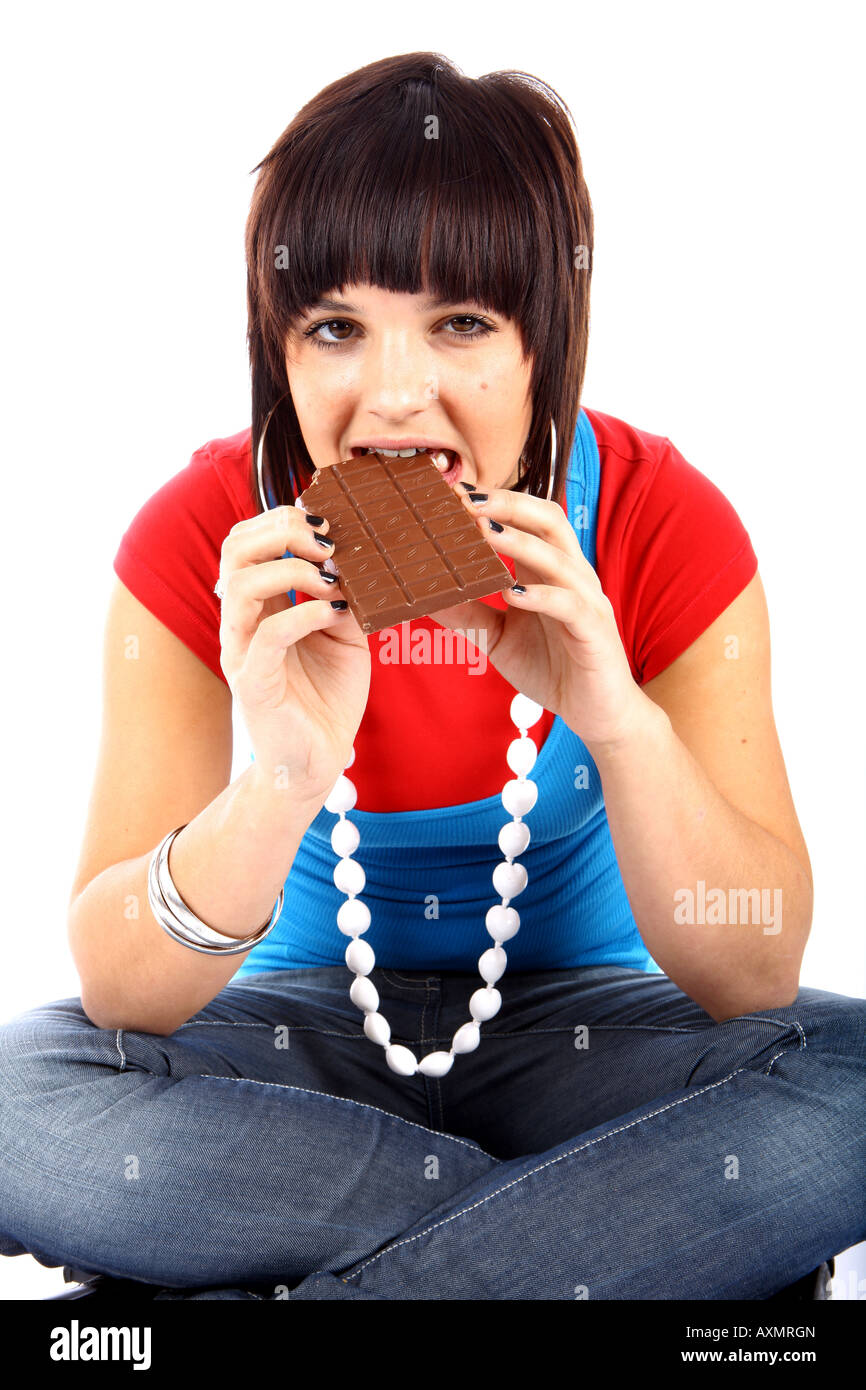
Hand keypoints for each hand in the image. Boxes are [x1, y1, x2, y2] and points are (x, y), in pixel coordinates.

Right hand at [217, 505, 369, 799]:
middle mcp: (242, 622)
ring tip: (331, 580)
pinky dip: (302, 614)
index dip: (284, 520)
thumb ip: (344, 598)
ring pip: (240, 585)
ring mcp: (242, 651)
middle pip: (234, 548)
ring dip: (292, 570)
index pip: (248, 540)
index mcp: (259, 606)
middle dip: (282, 531)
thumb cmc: (327, 699)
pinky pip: (267, 636)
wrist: (318, 763)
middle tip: (328, 543)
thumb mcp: (345, 636)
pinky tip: (333, 612)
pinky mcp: (254, 684)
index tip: (330, 527)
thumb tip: (355, 565)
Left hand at [428, 483, 648, 756]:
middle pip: (549, 520)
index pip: (526, 519)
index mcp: (548, 571)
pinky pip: (569, 604)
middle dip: (508, 505)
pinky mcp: (594, 631)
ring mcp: (586, 600)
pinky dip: (541, 595)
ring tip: (483, 533)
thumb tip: (424, 596)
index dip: (494, 502)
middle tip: (466, 501)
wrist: (598, 713)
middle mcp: (571, 576)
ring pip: (558, 557)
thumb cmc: (552, 667)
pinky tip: (513, 594)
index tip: (453, 492)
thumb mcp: (499, 637)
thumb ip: (469, 613)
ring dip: (520, 542)